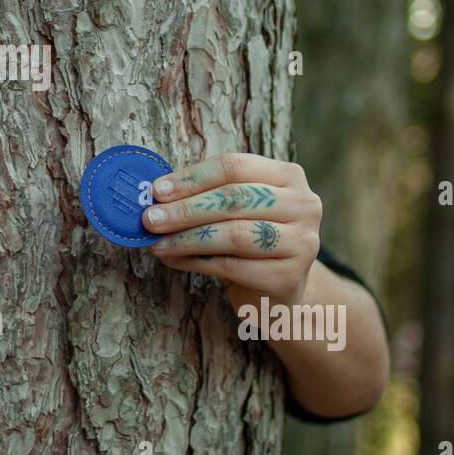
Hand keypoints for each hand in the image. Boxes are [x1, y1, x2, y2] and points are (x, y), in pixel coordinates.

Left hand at [142, 153, 321, 315]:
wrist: (280, 287)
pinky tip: (174, 260)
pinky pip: (233, 266)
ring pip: (234, 234)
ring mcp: (302, 242)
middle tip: (150, 219)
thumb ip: (205, 194)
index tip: (157, 191)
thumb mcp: (236, 207)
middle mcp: (303, 204)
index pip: (234, 166)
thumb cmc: (250, 238)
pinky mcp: (289, 276)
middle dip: (186, 209)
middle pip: (234, 199)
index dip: (192, 177)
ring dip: (187, 238)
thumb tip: (155, 194)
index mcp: (288, 175)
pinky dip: (196, 263)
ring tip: (158, 244)